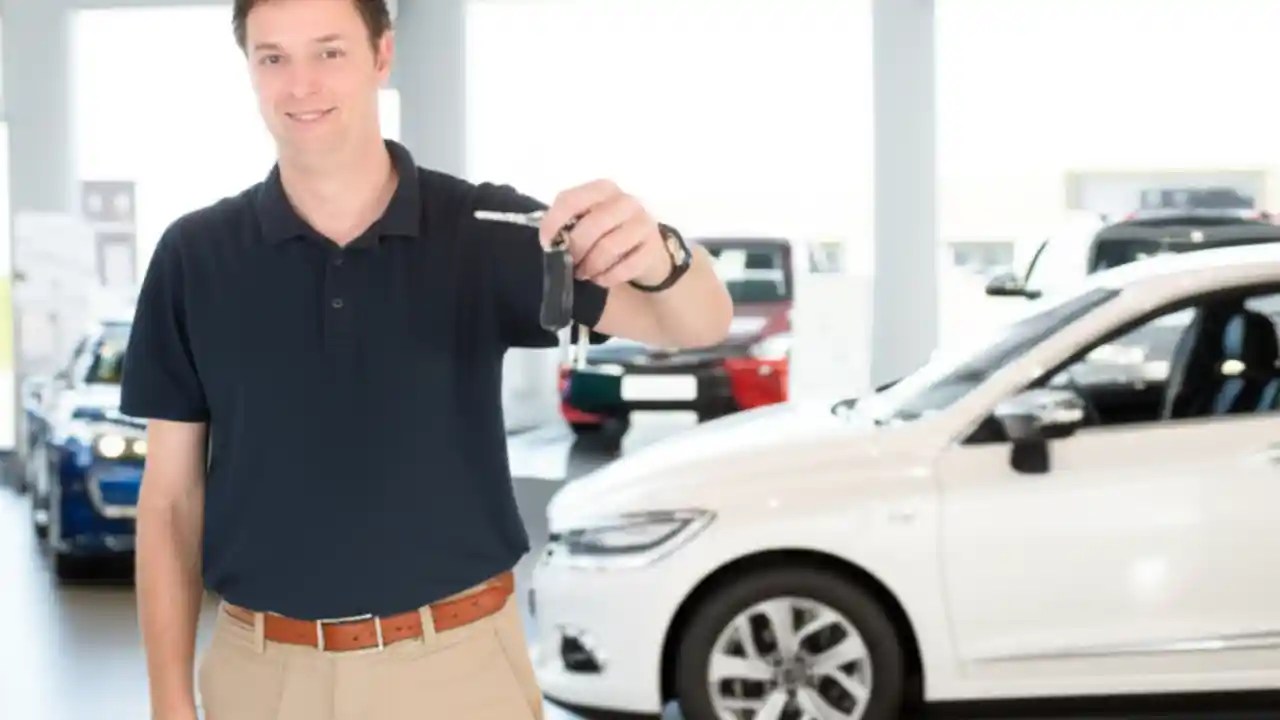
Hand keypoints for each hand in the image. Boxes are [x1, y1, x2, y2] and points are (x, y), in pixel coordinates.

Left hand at [538, 179, 671, 287]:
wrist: (646, 249)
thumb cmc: (608, 233)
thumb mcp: (587, 221)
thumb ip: (568, 224)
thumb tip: (550, 241)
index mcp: (603, 189)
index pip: (571, 199)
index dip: (554, 222)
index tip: (546, 243)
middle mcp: (626, 201)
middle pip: (592, 225)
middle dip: (575, 249)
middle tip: (569, 263)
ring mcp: (643, 223)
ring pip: (609, 247)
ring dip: (591, 266)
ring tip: (584, 273)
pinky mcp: (654, 248)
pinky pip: (626, 267)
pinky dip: (608, 277)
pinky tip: (601, 279)